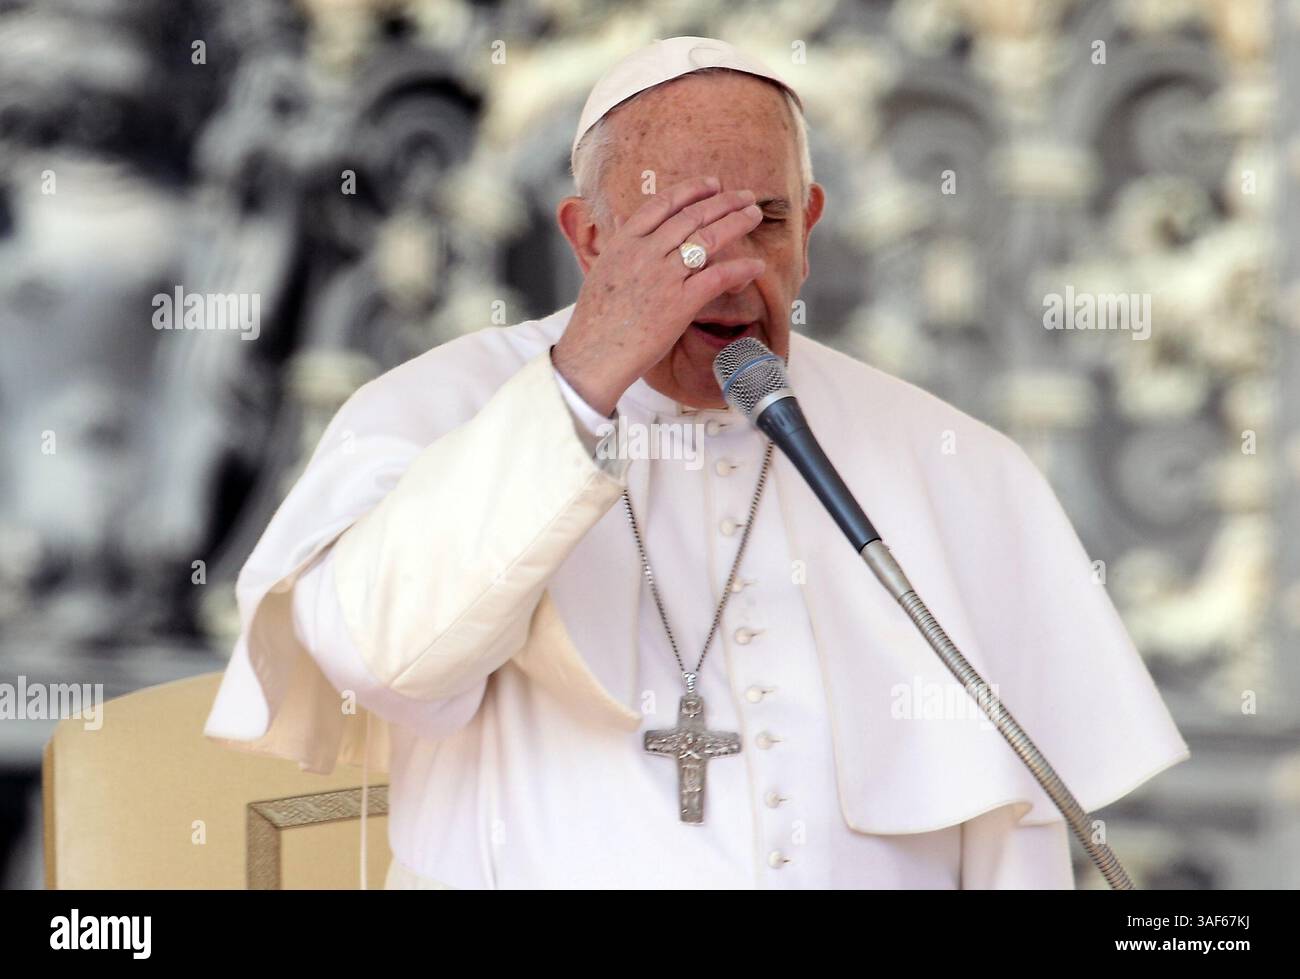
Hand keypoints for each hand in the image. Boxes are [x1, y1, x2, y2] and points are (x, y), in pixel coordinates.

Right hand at [553, 176, 764, 414]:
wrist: (593, 354)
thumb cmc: (595, 322)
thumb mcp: (601, 273)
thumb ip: (621, 251)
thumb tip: (626, 230)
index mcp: (624, 243)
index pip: (663, 204)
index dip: (692, 190)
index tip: (712, 184)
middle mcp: (645, 253)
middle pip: (692, 216)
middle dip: (723, 202)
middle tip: (745, 196)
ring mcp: (664, 277)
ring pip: (708, 239)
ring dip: (736, 223)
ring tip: (754, 215)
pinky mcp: (679, 304)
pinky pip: (717, 278)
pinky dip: (740, 269)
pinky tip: (756, 265)